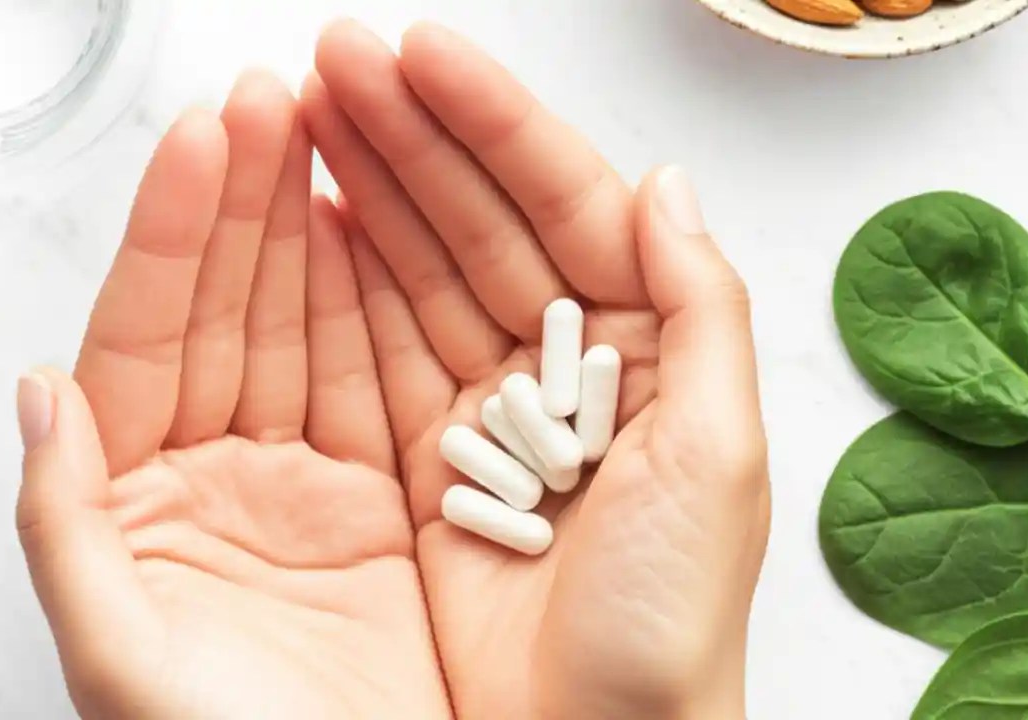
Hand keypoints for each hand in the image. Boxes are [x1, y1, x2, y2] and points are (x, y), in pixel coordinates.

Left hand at [15, 72, 449, 719]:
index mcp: (137, 502)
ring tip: (329, 135)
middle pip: (229, 310)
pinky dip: (378, 305)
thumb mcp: (119, 658)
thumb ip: (68, 523)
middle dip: (250, 202)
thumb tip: (40, 394)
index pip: (146, 338)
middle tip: (279, 102)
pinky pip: (375, 379)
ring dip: (313, 230)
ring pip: (303, 327)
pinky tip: (376, 235)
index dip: (177, 234)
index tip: (207, 142)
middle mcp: (216, 476)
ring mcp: (304, 481)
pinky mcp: (381, 499)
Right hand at [307, 21, 770, 719]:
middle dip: (413, 136)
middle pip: (481, 222)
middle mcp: (568, 369)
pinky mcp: (432, 462)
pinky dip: (344, 285)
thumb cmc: (673, 620)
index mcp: (647, 349)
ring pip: (423, 272)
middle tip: (339, 59)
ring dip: (371, 190)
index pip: (564, 205)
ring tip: (308, 111)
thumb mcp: (719, 453)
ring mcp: (493, 411)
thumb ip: (701, 308)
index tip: (425, 55)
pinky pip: (380, 352)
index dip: (495, 125)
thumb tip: (666, 183)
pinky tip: (312, 221)